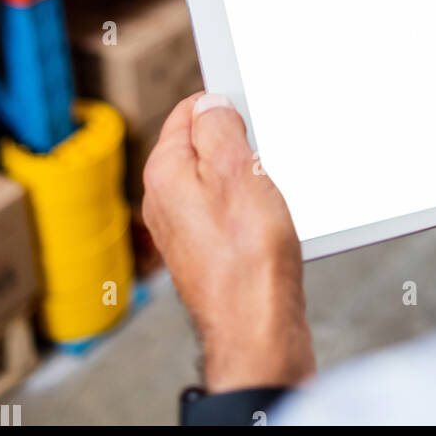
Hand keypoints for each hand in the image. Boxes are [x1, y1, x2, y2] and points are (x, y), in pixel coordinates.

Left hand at [142, 92, 314, 392]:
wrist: (257, 331)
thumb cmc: (248, 257)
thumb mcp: (238, 170)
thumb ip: (218, 127)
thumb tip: (209, 104)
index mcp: (164, 173)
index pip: (188, 112)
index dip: (223, 106)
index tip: (251, 114)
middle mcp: (165, 202)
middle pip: (203, 147)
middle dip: (238, 144)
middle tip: (264, 160)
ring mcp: (185, 231)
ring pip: (220, 181)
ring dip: (249, 180)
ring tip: (270, 198)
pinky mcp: (207, 254)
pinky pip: (229, 213)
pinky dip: (251, 210)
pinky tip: (271, 226)